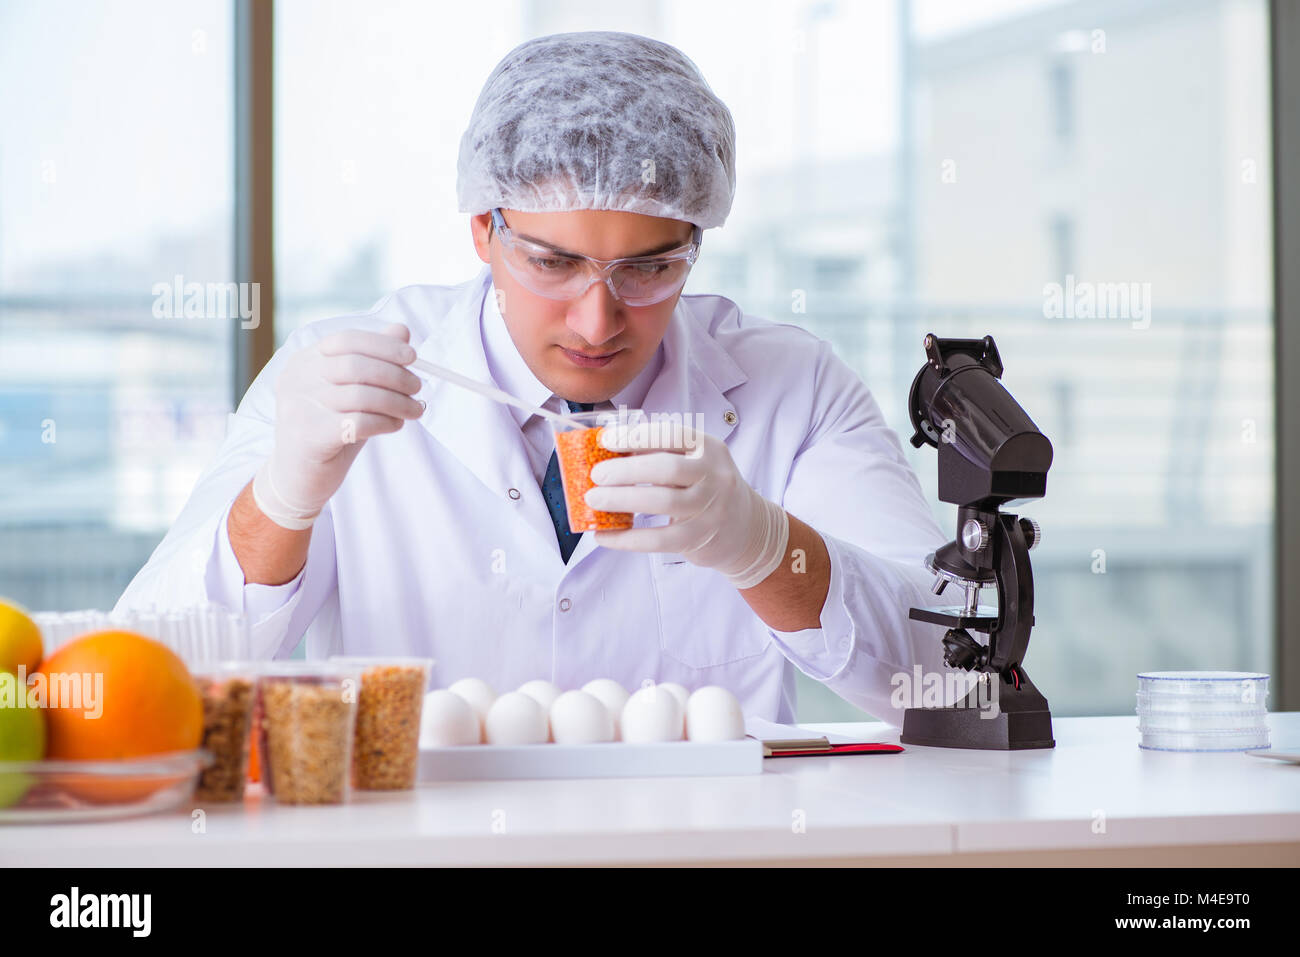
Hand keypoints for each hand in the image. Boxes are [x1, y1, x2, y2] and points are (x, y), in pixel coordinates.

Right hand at [253, 323, 423, 528]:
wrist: (298, 479)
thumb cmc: (330, 430)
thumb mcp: (351, 392)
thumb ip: (373, 362)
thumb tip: (402, 332)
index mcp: (305, 361)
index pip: (346, 340)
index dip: (383, 345)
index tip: (412, 356)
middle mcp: (297, 379)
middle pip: (356, 366)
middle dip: (395, 375)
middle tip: (418, 387)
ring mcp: (300, 407)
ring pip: (361, 395)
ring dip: (397, 402)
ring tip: (414, 410)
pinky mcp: (310, 436)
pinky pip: (360, 422)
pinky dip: (385, 422)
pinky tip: (395, 426)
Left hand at [584, 421, 789, 588]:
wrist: (747, 528)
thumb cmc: (707, 488)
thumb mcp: (694, 462)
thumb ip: (660, 453)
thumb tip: (610, 449)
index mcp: (709, 448)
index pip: (671, 435)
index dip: (636, 436)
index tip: (606, 441)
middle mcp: (715, 475)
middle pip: (667, 469)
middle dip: (626, 470)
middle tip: (596, 475)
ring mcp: (711, 508)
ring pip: (663, 502)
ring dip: (622, 500)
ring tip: (594, 500)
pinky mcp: (701, 538)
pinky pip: (659, 539)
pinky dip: (628, 538)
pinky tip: (604, 536)